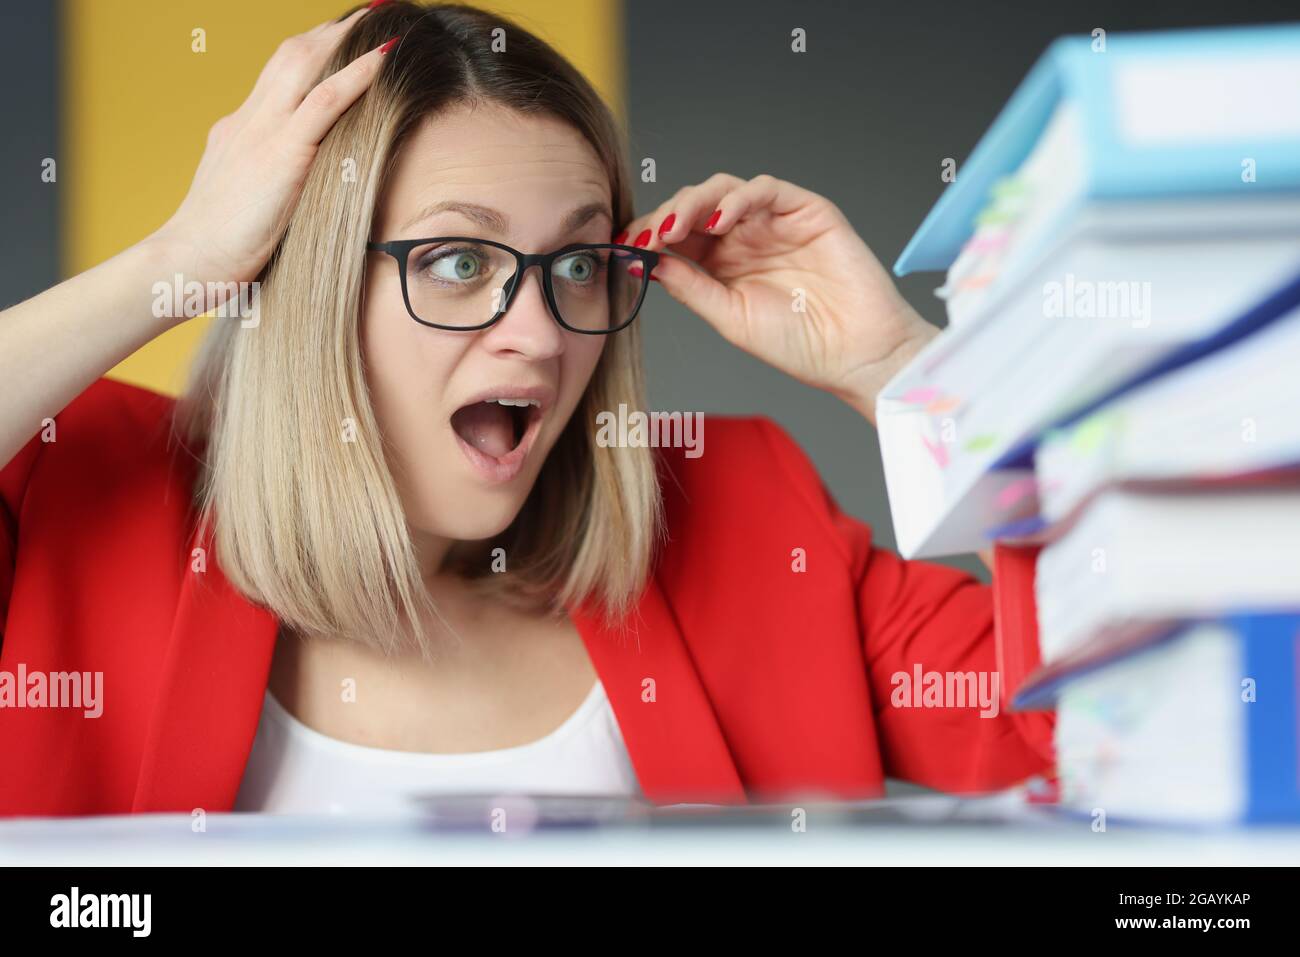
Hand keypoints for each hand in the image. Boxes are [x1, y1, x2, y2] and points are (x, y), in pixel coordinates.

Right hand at [148, 9, 389, 313]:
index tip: (337, 38)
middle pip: (290, 57)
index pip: (277, 76)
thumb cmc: (219, 246)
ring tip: (378, 21)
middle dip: (327, 33)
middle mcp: (249, 120)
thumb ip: (269, 182)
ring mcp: (263, 133)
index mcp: (238, 130)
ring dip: (344, 39)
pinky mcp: (282, 154)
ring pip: (305, 65)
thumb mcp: (245, 201)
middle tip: (364, 15)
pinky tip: (382, 60)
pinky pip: (324, 102)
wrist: (188, 260)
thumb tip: (299, 187)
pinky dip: (357, 76)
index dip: (309, 53)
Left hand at [621, 173, 935, 423]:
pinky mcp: (806, 210)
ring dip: (692, 203)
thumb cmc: (801, 344)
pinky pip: (765, 189)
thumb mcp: (730, 318)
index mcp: (723, 264)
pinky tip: (719, 220)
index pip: (677, 236)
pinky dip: (738, 198)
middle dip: (664, 217)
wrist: (855, 355)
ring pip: (723, 190)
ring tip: (674, 229)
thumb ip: (691, 287)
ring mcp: (774, 222)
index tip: (623, 248)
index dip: (649, 235)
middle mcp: (745, 238)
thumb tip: (646, 262)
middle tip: (645, 237)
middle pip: (694, 207)